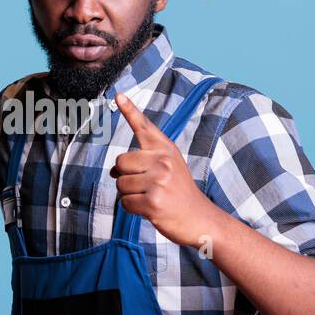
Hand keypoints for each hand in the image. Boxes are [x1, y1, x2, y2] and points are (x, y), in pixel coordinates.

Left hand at [110, 92, 220, 246]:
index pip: (144, 127)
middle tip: (146, 186)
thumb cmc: (180, 192)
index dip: (130, 111)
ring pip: (120, 184)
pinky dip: (132, 209)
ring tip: (150, 197)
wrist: (200, 218)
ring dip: (130, 195)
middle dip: (125, 177)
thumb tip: (113, 171)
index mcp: (166, 150)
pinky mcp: (153, 202)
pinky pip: (125, 202)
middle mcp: (163, 161)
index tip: (118, 95)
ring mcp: (159, 181)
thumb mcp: (170, 166)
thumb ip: (144, 161)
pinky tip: (150, 209)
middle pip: (120, 163)